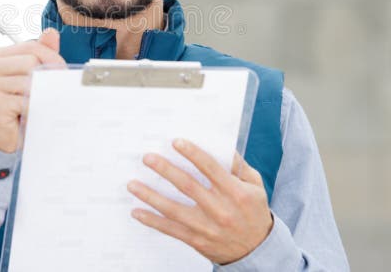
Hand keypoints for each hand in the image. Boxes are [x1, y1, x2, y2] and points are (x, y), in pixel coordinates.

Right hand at [0, 28, 64, 152]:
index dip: (52, 59)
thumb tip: (51, 33)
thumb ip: (41, 54)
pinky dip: (34, 111)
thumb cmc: (17, 106)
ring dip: (41, 97)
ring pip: (29, 81)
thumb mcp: (30, 77)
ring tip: (38, 107)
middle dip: (48, 78)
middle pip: (32, 62)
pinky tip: (29, 117)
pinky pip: (26, 101)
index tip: (61, 73)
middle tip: (52, 94)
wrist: (2, 139)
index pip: (32, 47)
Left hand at [127, 140, 272, 264]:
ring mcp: (206, 226)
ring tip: (133, 184)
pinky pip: (170, 229)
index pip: (210, 168)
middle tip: (148, 158)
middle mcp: (219, 209)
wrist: (257, 250)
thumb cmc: (254, 212)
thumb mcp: (255, 186)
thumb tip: (223, 147)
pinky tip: (137, 211)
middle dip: (165, 170)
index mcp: (235, 192)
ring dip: (150, 195)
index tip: (176, 142)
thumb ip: (240, 166)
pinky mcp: (197, 240)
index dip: (192, 154)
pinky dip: (152, 220)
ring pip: (173, 209)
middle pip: (187, 185)